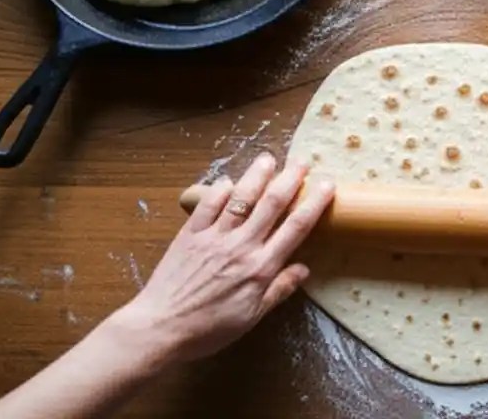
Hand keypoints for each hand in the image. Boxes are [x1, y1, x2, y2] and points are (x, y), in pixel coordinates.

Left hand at [113, 153, 334, 366]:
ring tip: (268, 159)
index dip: (314, 203)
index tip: (327, 185)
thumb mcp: (252, 317)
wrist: (161, 327)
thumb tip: (303, 269)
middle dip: (289, 179)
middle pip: (272, 204)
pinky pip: (207, 206)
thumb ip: (278, 290)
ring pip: (241, 198)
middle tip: (302, 162)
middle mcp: (241, 246)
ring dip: (257, 176)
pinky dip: (219, 191)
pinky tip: (227, 181)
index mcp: (260, 267)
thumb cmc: (209, 329)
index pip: (296, 227)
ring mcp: (214, 237)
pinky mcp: (190, 235)